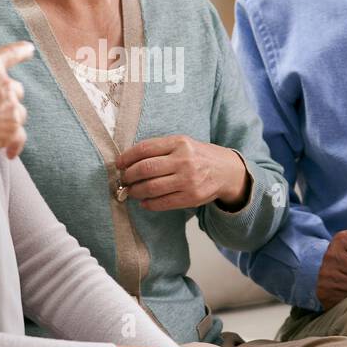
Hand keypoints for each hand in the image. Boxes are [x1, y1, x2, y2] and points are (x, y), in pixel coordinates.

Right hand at [0, 41, 33, 158]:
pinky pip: (19, 138)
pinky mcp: (13, 131)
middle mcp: (5, 84)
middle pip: (15, 88)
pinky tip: (9, 153)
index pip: (11, 53)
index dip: (21, 50)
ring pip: (19, 112)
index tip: (29, 49)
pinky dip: (14, 145)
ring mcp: (12, 108)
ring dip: (9, 118)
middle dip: (6, 96)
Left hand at [116, 135, 248, 210]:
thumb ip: (160, 149)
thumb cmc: (199, 157)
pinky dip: (149, 203)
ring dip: (136, 191)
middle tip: (123, 180)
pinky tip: (144, 201)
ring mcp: (188, 180)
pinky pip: (163, 202)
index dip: (127, 157)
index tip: (119, 164)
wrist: (227, 171)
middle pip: (146, 169)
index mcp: (179, 142)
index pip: (145, 149)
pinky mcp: (192, 197)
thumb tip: (130, 161)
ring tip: (131, 191)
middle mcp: (184, 160)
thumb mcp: (183, 144)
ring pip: (152, 187)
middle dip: (129, 176)